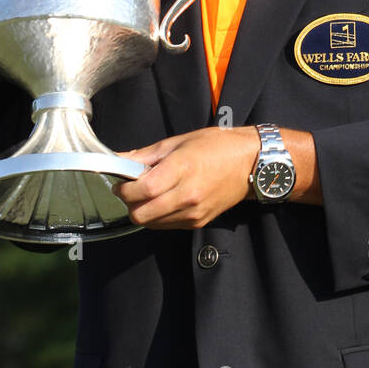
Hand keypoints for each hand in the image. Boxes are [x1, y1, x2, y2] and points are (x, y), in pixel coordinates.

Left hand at [114, 127, 260, 229]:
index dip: (124, 189)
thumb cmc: (216, 146)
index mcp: (181, 169)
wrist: (249, 163)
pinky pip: (167, 225)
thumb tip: (119, 159)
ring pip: (151, 223)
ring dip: (143, 211)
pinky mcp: (198, 222)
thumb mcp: (178, 142)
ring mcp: (193, 212)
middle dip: (129, 204)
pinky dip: (158, 216)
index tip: (121, 182)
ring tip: (149, 194)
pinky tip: (164, 200)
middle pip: (141, 214)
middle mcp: (187, 195)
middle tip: (131, 189)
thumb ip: (145, 155)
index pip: (142, 190)